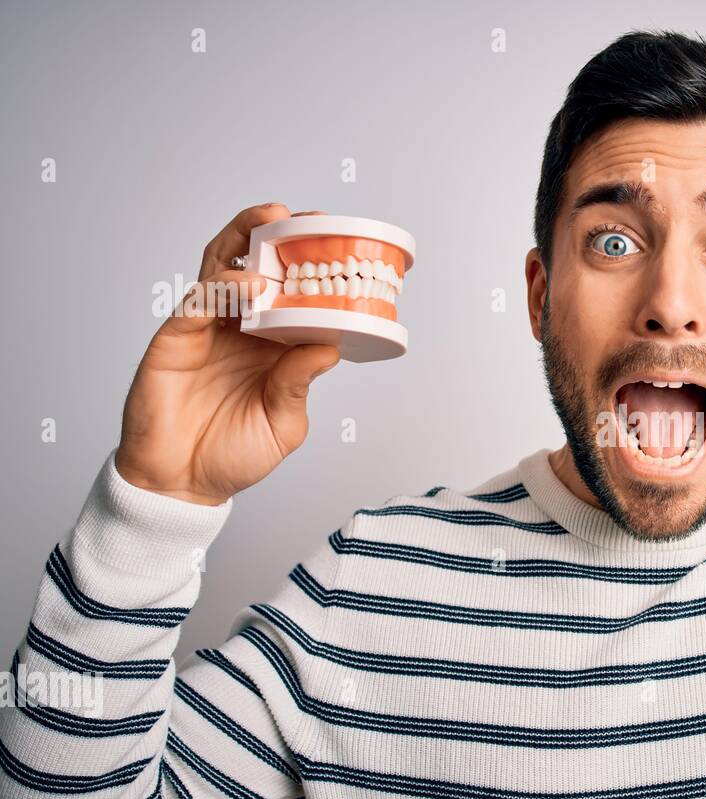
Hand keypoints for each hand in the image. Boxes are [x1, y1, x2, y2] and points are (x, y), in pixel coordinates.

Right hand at [114, 204, 341, 505]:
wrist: (181, 486)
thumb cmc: (232, 456)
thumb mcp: (283, 424)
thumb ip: (300, 384)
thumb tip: (331, 347)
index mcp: (272, 345)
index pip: (293, 294)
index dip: (313, 268)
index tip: (342, 246)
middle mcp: (239, 329)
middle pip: (255, 265)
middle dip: (277, 236)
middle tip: (307, 218)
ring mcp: (206, 330)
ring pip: (222, 268)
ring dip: (245, 240)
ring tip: (272, 224)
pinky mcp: (175, 339)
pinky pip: (198, 302)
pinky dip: (222, 287)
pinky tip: (248, 285)